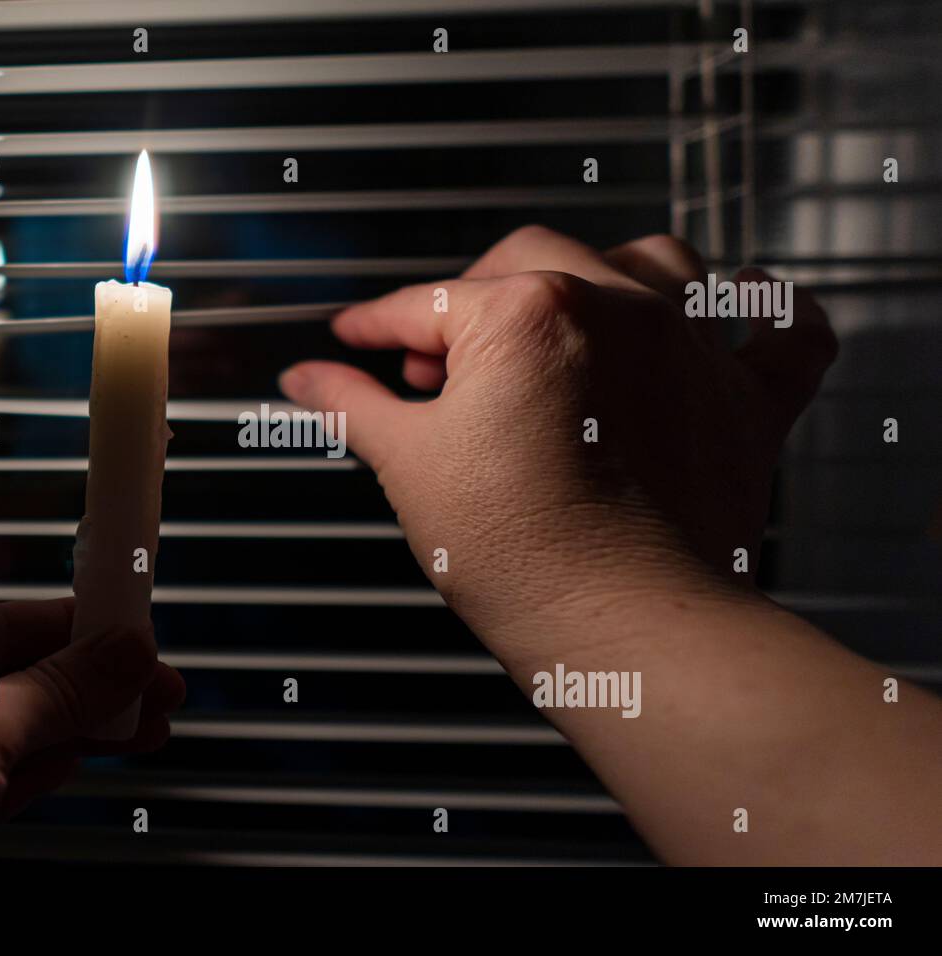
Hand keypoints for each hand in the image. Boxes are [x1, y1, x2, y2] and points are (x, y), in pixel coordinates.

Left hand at [0, 598, 184, 865]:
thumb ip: (61, 687)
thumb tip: (124, 650)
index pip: (7, 621)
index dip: (79, 623)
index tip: (134, 624)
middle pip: (24, 674)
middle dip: (95, 679)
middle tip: (155, 679)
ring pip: (25, 726)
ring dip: (87, 724)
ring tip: (146, 719)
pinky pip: (14, 771)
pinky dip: (57, 762)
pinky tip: (94, 751)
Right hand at [280, 226, 837, 652]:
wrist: (625, 630)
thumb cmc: (522, 558)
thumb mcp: (412, 468)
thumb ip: (355, 406)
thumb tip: (308, 380)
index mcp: (525, 315)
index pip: (425, 303)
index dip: (377, 325)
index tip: (358, 339)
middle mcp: (616, 307)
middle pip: (527, 261)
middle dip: (470, 299)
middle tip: (438, 364)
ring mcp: (690, 346)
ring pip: (650, 259)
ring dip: (598, 275)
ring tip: (561, 315)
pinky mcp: (747, 400)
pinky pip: (783, 328)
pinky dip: (761, 311)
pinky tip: (736, 308)